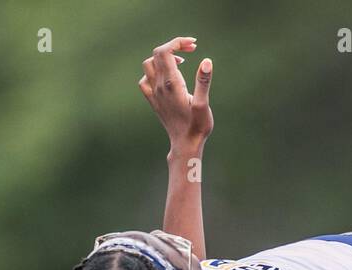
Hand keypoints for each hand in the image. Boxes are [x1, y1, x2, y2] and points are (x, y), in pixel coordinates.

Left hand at [139, 37, 212, 151]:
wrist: (185, 145)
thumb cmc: (197, 127)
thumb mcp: (203, 104)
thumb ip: (203, 82)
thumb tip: (206, 61)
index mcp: (171, 84)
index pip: (166, 51)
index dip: (178, 42)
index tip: (194, 44)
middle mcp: (159, 86)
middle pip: (158, 54)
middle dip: (174, 47)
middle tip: (192, 50)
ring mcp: (154, 93)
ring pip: (149, 64)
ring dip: (163, 58)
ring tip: (180, 62)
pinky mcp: (153, 100)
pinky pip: (145, 79)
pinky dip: (154, 72)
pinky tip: (166, 77)